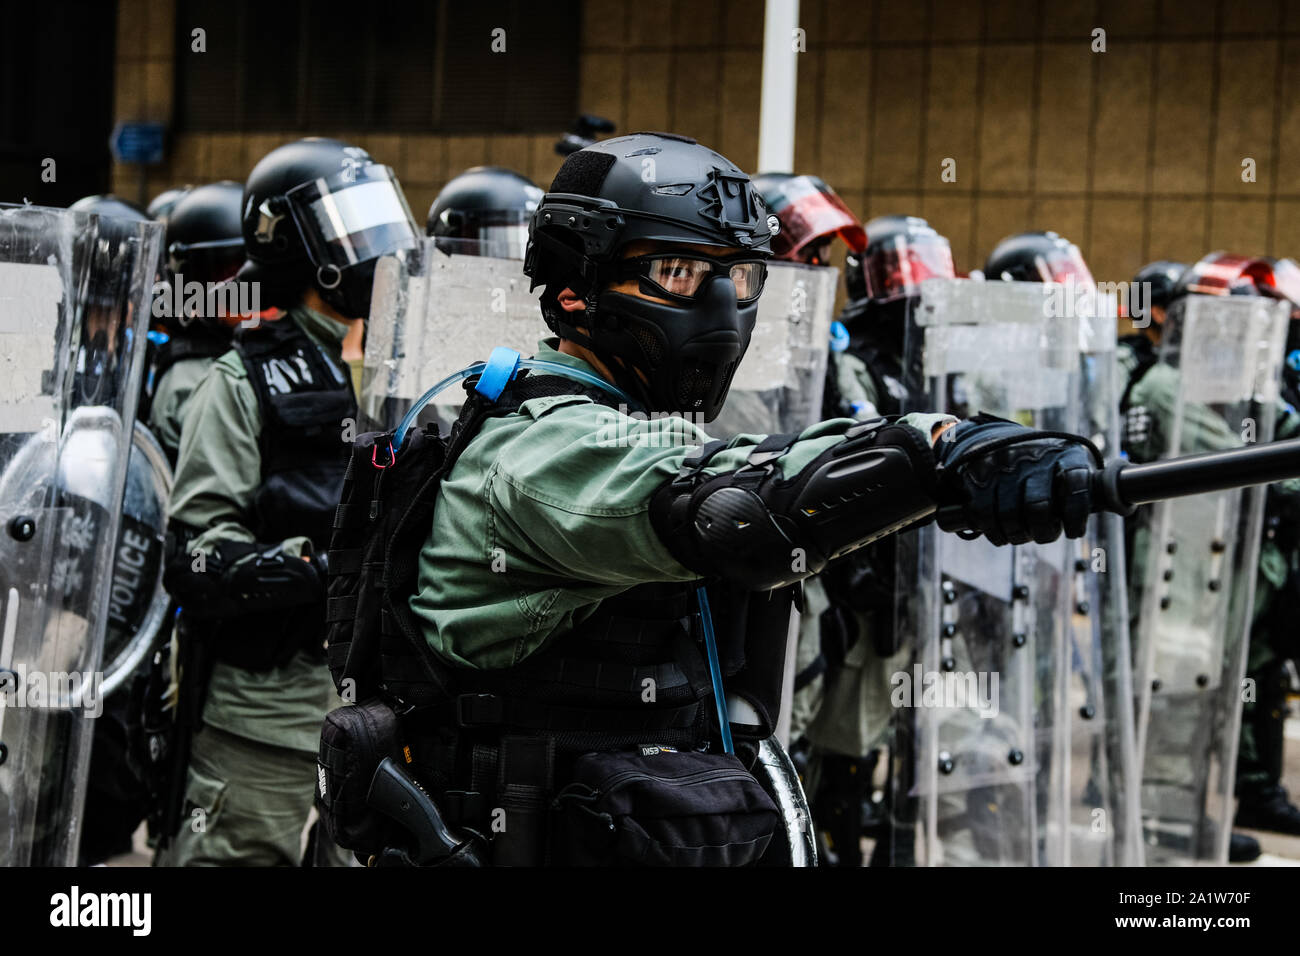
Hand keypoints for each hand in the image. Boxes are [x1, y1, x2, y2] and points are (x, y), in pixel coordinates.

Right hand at [936, 416, 1094, 545]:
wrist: (989, 440)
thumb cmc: (1040, 465)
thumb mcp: (1067, 464)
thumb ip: (1091, 485)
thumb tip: (1123, 505)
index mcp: (1063, 453)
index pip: (1076, 482)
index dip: (1076, 513)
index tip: (1074, 532)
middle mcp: (1033, 457)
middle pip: (1038, 506)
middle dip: (1043, 531)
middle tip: (1044, 534)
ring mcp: (1002, 467)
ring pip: (1010, 515)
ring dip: (1018, 535)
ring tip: (1022, 535)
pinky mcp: (978, 478)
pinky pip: (985, 515)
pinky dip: (996, 533)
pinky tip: (1002, 535)